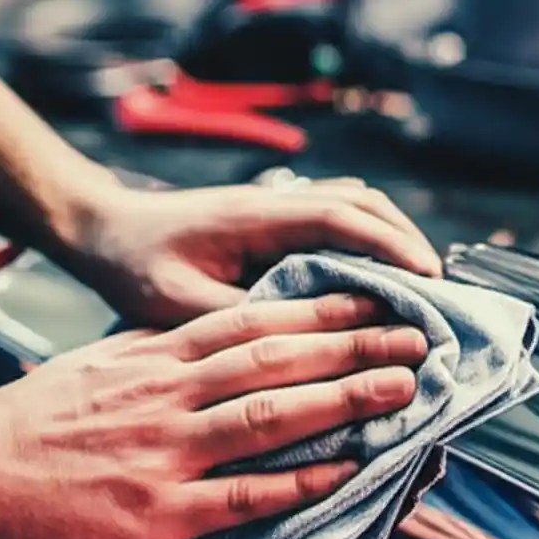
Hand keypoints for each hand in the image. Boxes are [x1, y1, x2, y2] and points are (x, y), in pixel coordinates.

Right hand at [0, 295, 427, 538]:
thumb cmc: (30, 421)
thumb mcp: (99, 365)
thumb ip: (160, 354)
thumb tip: (217, 342)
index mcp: (155, 356)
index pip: (252, 320)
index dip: (320, 307)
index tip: (372, 297)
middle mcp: (168, 393)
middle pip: (276, 359)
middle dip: (352, 345)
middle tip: (414, 339)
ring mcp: (164, 451)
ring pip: (270, 416)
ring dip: (343, 401)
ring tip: (400, 389)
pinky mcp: (156, 511)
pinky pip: (243, 494)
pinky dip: (299, 482)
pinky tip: (346, 470)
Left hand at [67, 177, 442, 326]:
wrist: (100, 230)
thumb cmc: (134, 267)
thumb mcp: (179, 304)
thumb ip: (242, 316)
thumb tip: (309, 337)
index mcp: (257, 217)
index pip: (342, 219)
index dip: (391, 248)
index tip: (430, 279)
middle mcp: (275, 201)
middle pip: (362, 203)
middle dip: (406, 241)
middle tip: (438, 289)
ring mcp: (276, 205)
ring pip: (353, 204)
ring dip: (391, 237)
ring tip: (418, 284)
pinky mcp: (272, 217)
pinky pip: (335, 217)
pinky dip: (368, 239)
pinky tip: (375, 276)